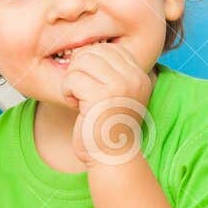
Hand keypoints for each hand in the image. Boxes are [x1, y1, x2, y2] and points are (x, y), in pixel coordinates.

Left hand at [59, 42, 154, 166]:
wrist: (111, 159)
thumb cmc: (107, 129)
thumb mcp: (116, 94)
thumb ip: (109, 72)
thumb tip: (84, 49)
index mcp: (139, 75)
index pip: (108, 48)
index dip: (91, 64)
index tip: (91, 85)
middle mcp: (133, 78)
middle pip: (92, 51)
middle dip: (79, 71)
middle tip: (82, 93)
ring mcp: (120, 86)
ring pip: (80, 62)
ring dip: (72, 82)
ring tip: (81, 100)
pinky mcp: (101, 97)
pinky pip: (72, 79)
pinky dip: (68, 93)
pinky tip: (78, 108)